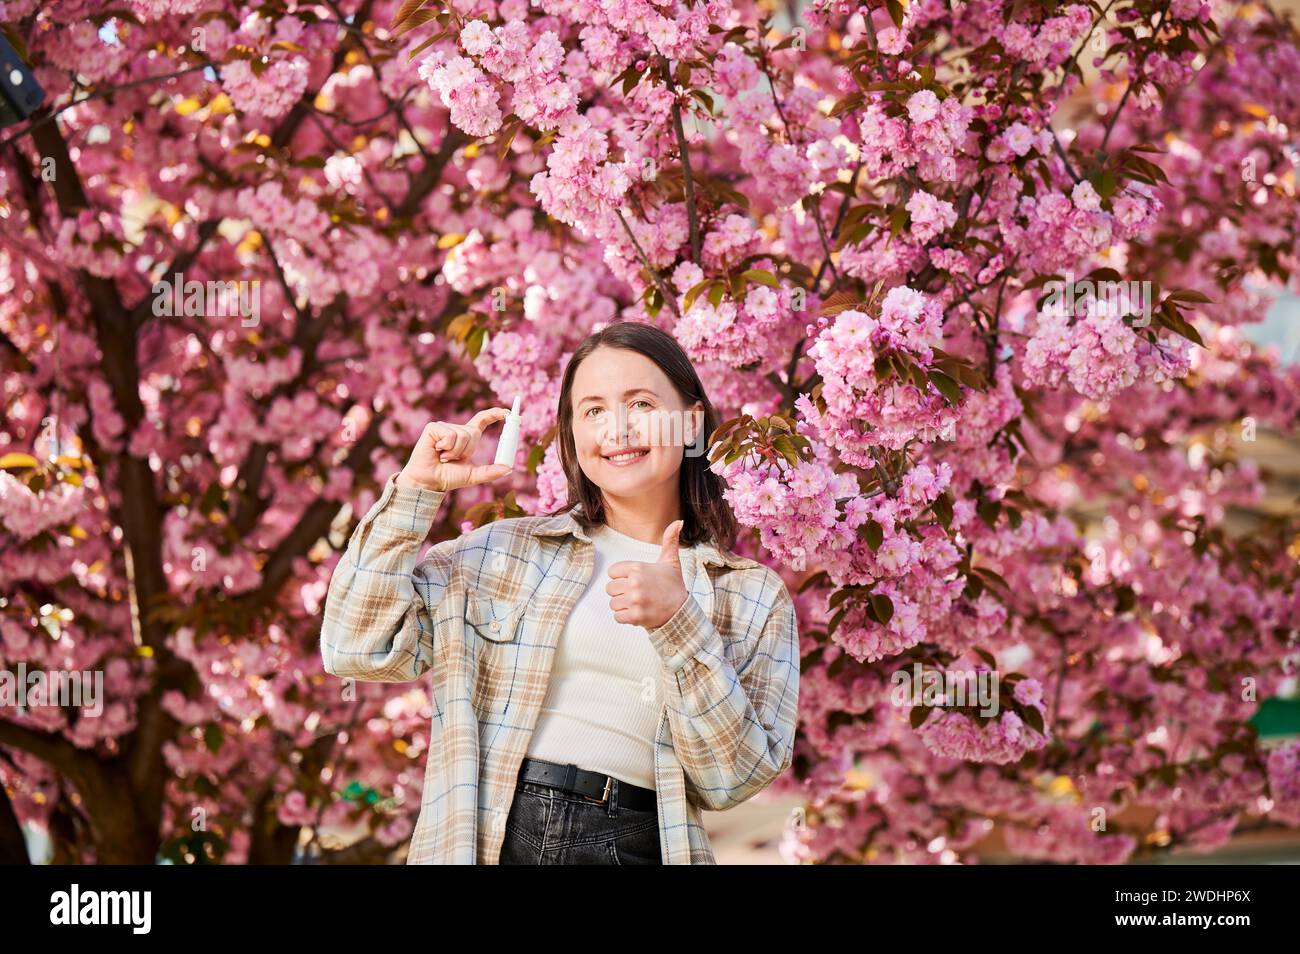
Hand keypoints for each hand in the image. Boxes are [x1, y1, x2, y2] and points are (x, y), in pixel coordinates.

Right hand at [396, 408, 512, 492]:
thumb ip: (491, 472)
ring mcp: (444, 427)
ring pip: (462, 434)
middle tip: (453, 459)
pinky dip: (447, 447)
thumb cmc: (448, 477)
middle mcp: (456, 430)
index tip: (506, 412)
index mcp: (466, 438)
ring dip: (455, 451)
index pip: (482, 420)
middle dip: (467, 450)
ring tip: (444, 457)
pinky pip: (450, 435)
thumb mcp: (474, 475)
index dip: (493, 414)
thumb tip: (509, 468)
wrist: (429, 482)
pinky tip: (437, 451)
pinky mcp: (433, 428)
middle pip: (474, 432)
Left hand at [605, 519, 688, 628]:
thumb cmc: (673, 586)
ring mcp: (634, 600)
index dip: (621, 577)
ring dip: (623, 605)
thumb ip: (670, 540)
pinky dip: (625, 617)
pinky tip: (636, 613)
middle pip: (610, 588)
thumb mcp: (671, 561)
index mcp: (638, 568)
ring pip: (613, 603)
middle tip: (636, 594)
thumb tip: (678, 522)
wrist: (682, 611)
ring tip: (637, 603)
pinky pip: (617, 617)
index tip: (633, 581)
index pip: (612, 572)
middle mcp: (634, 583)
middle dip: (621, 592)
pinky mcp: (635, 616)